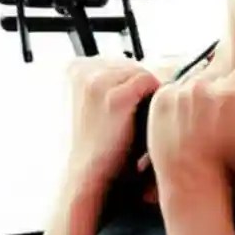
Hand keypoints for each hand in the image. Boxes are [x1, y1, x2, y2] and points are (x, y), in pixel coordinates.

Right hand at [66, 56, 161, 187]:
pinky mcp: (116, 97)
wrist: (91, 174)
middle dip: (142, 89)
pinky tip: (141, 122)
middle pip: (137, 65)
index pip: (124, 62)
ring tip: (134, 122)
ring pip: (146, 74)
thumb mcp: (100, 101)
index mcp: (76, 68)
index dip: (133, 85)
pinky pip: (152, 84)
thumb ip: (116, 78)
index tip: (128, 107)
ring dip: (149, 97)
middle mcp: (84, 69)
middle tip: (132, 118)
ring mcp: (98, 82)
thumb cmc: (102, 141)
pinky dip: (154, 102)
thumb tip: (158, 59)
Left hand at [146, 66, 234, 193]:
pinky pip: (171, 91)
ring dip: (194, 96)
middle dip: (216, 93)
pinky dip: (175, 102)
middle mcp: (204, 86)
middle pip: (215, 78)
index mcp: (230, 92)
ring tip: (194, 120)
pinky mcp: (161, 99)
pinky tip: (178, 121)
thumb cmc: (223, 164)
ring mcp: (179, 91)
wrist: (188, 178)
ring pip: (192, 83)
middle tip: (214, 115)